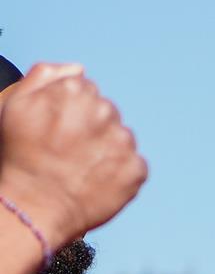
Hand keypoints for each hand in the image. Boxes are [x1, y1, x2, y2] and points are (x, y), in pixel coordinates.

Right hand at [0, 64, 146, 248]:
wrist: (35, 205)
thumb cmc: (21, 155)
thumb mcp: (17, 104)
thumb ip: (46, 76)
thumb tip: (80, 68)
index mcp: (75, 90)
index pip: (85, 91)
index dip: (69, 112)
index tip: (57, 130)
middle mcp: (103, 110)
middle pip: (105, 112)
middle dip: (91, 128)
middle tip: (68, 151)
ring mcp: (123, 140)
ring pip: (120, 137)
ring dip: (107, 149)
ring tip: (81, 167)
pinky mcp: (136, 168)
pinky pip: (134, 164)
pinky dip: (120, 173)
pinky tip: (97, 181)